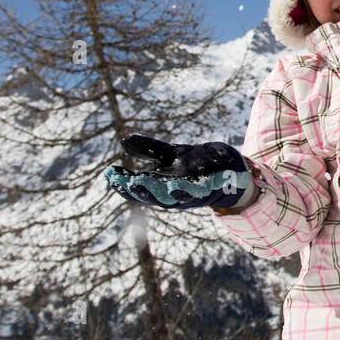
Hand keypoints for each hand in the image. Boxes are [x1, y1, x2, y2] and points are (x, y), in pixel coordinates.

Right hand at [104, 133, 252, 210]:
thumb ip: (149, 150)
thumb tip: (124, 141)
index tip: (110, 174)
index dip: (123, 184)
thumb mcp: (169, 155)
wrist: (230, 169)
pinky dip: (187, 190)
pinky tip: (176, 184)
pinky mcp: (210, 187)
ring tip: (143, 183)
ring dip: (159, 192)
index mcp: (162, 186)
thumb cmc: (196, 164)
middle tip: (124, 183)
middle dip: (138, 190)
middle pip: (153, 196)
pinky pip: (198, 191)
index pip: (138, 188)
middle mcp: (174, 194)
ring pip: (173, 197)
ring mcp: (192, 193)